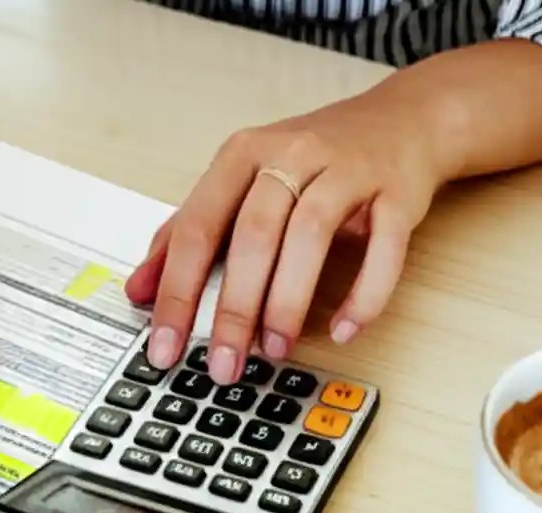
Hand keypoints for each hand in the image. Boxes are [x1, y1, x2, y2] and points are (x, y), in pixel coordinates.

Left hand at [124, 88, 448, 384]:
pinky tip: (343, 329)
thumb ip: (188, 232)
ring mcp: (347, 169)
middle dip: (233, 308)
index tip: (163, 344)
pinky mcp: (396, 191)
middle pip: (253, 234)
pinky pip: (383, 247)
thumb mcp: (242, 182)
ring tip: (275, 348)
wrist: (402, 120)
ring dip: (289, 300)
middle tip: (222, 362)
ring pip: (311, 234)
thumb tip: (138, 289)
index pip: (197, 227)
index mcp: (242, 155)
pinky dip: (364, 293)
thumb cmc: (313, 159)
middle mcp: (292, 153)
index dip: (176, 291)